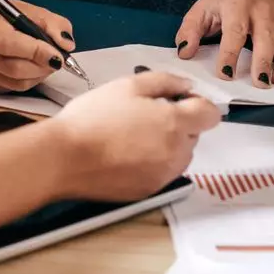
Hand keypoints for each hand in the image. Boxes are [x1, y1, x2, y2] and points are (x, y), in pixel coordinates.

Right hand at [0, 0, 75, 92]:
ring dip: (36, 76)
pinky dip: (25, 81)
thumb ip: (50, 23)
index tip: (56, 55)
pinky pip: (8, 88)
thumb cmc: (1, 15)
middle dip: (40, 67)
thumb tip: (65, 44)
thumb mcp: (27, 9)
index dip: (35, 52)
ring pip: (13, 82)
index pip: (7, 43)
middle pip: (11, 67)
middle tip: (56, 61)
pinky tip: (29, 69)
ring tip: (44, 64)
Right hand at [48, 72, 222, 199]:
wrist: (63, 157)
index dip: (197, 104)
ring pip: (179, 155)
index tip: (179, 101)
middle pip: (194, 135)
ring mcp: (164, 175)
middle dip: (177, 123)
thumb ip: (165, 82)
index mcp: (174, 123)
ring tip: (132, 136)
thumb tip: (186, 87)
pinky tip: (125, 154)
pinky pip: (163, 172)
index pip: (210, 114)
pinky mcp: (150, 191)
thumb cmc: (92, 119)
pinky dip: (152, 163)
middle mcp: (176, 153)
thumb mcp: (128, 86)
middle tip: (144, 115)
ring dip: (167, 144)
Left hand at [176, 0, 273, 87]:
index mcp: (235, 5)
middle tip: (260, 83)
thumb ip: (189, 31)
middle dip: (263, 60)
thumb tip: (184, 53)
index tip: (225, 75)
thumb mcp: (200, 11)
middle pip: (265, 36)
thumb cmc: (221, 3)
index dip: (229, 54)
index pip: (233, 31)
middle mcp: (260, 10)